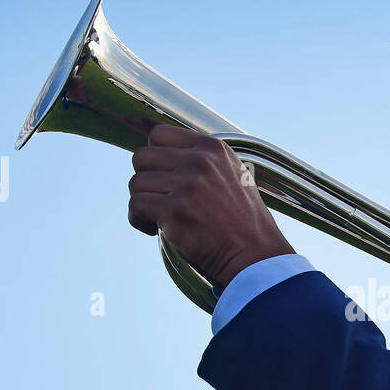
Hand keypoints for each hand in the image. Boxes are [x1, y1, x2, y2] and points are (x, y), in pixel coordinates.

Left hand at [128, 124, 294, 292]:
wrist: (254, 254)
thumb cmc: (241, 221)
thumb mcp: (231, 175)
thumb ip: (201, 161)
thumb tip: (161, 153)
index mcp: (212, 148)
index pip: (158, 134)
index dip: (153, 157)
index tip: (162, 177)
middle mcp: (200, 161)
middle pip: (141, 157)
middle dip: (144, 180)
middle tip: (159, 199)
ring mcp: (187, 186)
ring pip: (135, 183)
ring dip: (141, 202)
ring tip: (159, 218)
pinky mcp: (175, 211)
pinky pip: (135, 206)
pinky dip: (137, 220)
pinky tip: (154, 229)